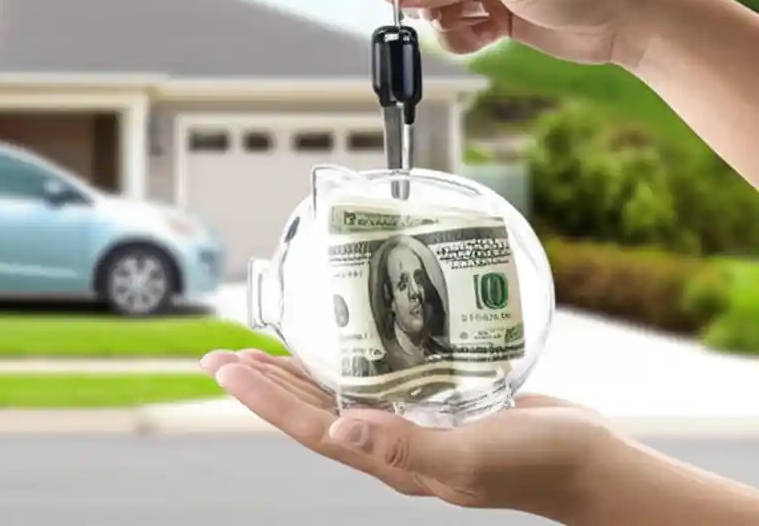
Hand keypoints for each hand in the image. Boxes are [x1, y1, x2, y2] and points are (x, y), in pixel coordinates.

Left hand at [201, 349, 611, 519]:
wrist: (587, 462)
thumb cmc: (535, 462)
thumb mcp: (471, 457)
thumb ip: (407, 448)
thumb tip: (339, 430)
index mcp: (390, 461)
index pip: (310, 428)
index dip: (264, 401)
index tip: (224, 368)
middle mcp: (391, 444)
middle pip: (311, 412)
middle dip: (263, 386)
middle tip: (220, 356)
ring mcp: (411, 426)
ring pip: (336, 397)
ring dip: (295, 375)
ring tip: (257, 352)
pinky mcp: (433, 405)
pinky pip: (374, 382)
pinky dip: (347, 363)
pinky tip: (340, 344)